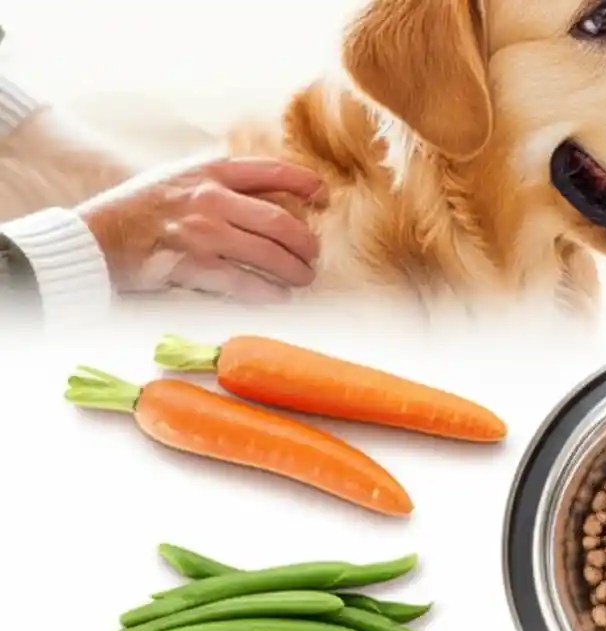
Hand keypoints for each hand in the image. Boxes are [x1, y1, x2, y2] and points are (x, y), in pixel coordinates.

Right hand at [77, 157, 326, 301]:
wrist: (94, 237)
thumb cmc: (139, 208)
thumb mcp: (179, 177)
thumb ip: (220, 180)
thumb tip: (266, 188)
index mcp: (211, 171)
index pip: (273, 171)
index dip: (306, 184)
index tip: (323, 197)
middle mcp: (210, 197)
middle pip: (281, 221)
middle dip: (306, 243)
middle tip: (313, 256)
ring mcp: (202, 231)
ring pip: (269, 254)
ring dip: (294, 271)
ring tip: (302, 279)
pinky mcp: (192, 264)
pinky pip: (243, 282)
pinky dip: (267, 292)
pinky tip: (278, 296)